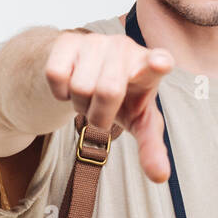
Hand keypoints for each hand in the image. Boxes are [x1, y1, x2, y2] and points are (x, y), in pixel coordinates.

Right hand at [44, 31, 174, 183]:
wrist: (84, 70)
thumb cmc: (122, 99)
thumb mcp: (139, 122)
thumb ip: (151, 147)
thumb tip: (160, 177)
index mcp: (149, 67)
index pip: (157, 63)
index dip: (158, 64)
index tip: (161, 63)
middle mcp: (124, 47)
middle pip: (108, 91)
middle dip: (99, 115)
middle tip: (101, 115)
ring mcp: (95, 41)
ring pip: (79, 87)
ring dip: (80, 105)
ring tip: (88, 98)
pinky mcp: (67, 40)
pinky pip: (56, 76)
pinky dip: (60, 93)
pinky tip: (70, 84)